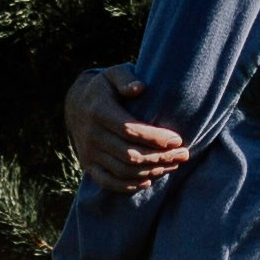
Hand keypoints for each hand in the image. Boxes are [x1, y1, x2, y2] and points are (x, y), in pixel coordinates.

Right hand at [61, 61, 188, 200]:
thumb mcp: (113, 74)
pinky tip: (149, 180)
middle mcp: (92, 135)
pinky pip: (108, 182)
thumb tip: (139, 88)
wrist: (75, 105)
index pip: (129, 130)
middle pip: (129, 154)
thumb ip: (125, 78)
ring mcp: (89, 153)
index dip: (155, 138)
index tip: (177, 139)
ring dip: (151, 171)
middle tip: (183, 154)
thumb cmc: (104, 88)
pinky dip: (130, 185)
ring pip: (122, 170)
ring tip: (173, 164)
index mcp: (99, 111)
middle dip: (160, 157)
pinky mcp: (88, 165)